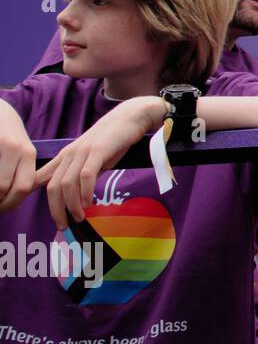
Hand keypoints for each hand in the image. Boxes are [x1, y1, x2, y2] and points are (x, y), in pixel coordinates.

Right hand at [0, 124, 36, 212]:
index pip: (24, 186)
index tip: (4, 209)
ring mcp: (1, 145)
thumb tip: (18, 200)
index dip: (13, 202)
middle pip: (5, 186)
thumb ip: (23, 172)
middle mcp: (15, 149)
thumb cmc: (8, 137)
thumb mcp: (22, 151)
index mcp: (28, 154)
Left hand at [34, 97, 165, 228]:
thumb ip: (82, 175)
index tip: (50, 216)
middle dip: (56, 209)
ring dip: (72, 204)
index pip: (43, 179)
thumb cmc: (113, 140)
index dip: (41, 199)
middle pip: (53, 186)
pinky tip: (89, 202)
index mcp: (65, 157)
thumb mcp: (92, 158)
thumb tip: (78, 197)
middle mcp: (69, 154)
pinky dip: (85, 192)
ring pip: (68, 183)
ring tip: (80, 217)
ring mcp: (82, 152)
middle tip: (64, 225)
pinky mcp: (97, 151)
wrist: (130, 118)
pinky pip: (86, 175)